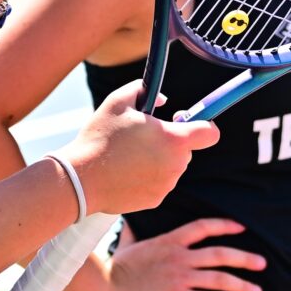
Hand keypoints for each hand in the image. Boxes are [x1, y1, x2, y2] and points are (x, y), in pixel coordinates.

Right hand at [65, 80, 218, 216]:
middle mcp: (176, 165)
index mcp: (174, 140)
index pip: (210, 132)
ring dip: (157, 160)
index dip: (202, 124)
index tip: (181, 121)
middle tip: (141, 137)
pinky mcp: (155, 200)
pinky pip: (158, 183)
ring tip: (128, 155)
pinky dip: (147, 177)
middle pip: (185, 150)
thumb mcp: (118, 102)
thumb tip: (162, 99)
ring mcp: (166, 185)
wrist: (80, 178)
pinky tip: (125, 171)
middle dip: (169, 142)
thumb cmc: (100, 138)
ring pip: (171, 167)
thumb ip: (144, 90)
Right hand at [97, 219, 266, 290]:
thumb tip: (128, 223)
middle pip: (221, 253)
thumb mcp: (127, 246)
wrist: (106, 290)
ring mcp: (180, 276)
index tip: (242, 227)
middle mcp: (179, 256)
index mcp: (169, 241)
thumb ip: (134, 235)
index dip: (225, 225)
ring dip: (242, 285)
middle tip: (262, 263)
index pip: (203, 227)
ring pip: (219, 278)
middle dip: (245, 258)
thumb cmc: (113, 270)